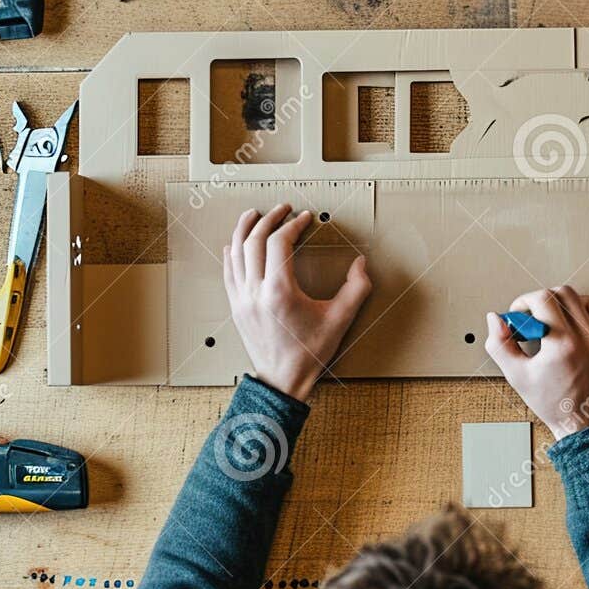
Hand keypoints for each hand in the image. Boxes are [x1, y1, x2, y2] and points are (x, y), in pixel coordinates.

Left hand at [222, 204, 371, 401]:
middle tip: (282, 209)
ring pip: (236, 253)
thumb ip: (356, 289)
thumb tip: (361, 263)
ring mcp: (241, 299)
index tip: (305, 218)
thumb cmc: (310, 352)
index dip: (293, 225)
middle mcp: (255, 291)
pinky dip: (232, 253)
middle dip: (269, 219)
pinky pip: (228, 272)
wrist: (282, 380)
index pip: (279, 242)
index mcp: (280, 291)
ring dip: (244, 229)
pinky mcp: (236, 307)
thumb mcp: (340, 320)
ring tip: (254, 215)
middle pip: (254, 241)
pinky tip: (234, 243)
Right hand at [485, 287, 588, 439]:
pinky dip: (575, 309)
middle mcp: (586, 337)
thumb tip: (495, 319)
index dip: (524, 302)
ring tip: (546, 322)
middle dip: (539, 300)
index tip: (517, 317)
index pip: (543, 299)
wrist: (581, 421)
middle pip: (561, 292)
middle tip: (529, 319)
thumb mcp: (517, 375)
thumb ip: (500, 344)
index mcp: (563, 344)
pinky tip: (564, 325)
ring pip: (578, 297)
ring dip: (558, 302)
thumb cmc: (551, 402)